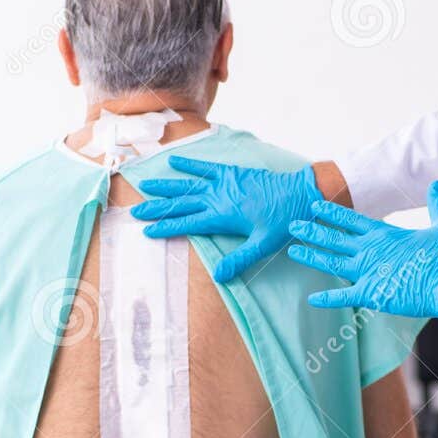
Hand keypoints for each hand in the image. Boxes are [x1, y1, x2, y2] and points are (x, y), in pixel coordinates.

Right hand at [130, 156, 323, 282]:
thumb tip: (220, 277)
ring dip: (167, 186)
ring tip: (145, 186)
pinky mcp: (232, 172)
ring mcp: (224, 183)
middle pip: (181, 204)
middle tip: (136, 211)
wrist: (301, 193)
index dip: (166, 228)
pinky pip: (207, 166)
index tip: (147, 231)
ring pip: (188, 185)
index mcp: (222, 216)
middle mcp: (218, 197)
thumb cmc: (284, 221)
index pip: (187, 224)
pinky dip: (190, 163)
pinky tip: (174, 160)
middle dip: (158, 208)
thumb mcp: (263, 244)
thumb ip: (240, 259)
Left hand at [287, 180, 437, 321]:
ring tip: (292, 250)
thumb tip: (436, 185)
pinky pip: (343, 296)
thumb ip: (436, 205)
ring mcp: (368, 270)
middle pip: (334, 238)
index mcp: (384, 234)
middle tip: (293, 225)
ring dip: (311, 256)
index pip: (350, 219)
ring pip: (332, 261)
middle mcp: (370, 249)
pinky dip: (327, 299)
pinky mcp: (371, 292)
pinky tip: (311, 299)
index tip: (315, 205)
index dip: (331, 212)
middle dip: (312, 231)